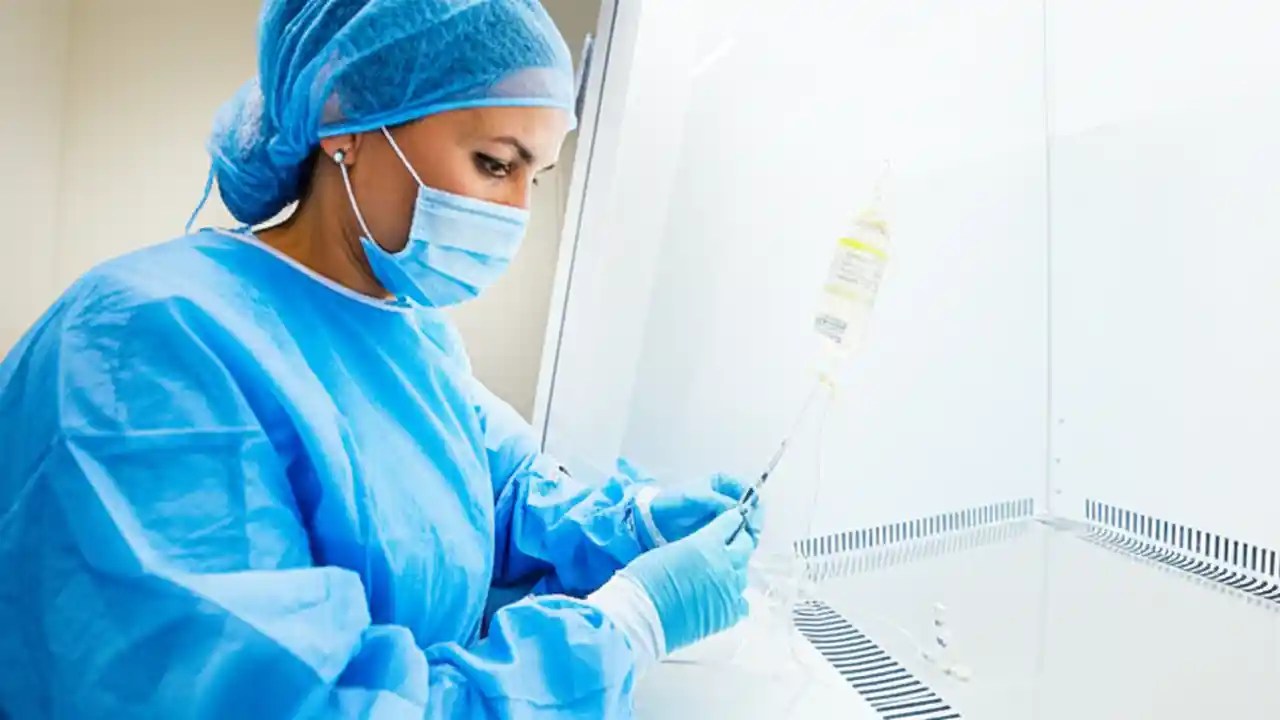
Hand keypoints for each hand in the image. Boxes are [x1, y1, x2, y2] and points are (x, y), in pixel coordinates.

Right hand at [618, 510, 757, 653]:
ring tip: (722, 571)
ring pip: (744, 573)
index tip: (731, 518)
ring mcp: (730, 591)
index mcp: (708, 543)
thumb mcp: (670, 549)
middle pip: (745, 545)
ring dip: (736, 568)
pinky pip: (741, 602)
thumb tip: (702, 548)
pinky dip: (735, 597)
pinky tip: (722, 597)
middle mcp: (725, 564)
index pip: (732, 522)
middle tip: (732, 540)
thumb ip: (694, 545)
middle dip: (740, 539)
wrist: (642, 616)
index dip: (732, 519)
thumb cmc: (646, 579)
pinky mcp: (728, 615)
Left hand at [619, 459, 763, 547]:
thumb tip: (741, 512)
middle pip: (750, 509)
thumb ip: (720, 503)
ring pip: (745, 524)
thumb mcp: (697, 498)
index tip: (752, 515)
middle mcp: (728, 498)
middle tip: (750, 533)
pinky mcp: (720, 532)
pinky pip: (735, 536)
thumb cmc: (675, 501)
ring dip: (746, 533)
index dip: (754, 502)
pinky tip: (736, 548)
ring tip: (742, 542)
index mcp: (725, 483)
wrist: (655, 518)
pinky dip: (737, 541)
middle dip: (752, 521)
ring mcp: (725, 516)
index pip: (749, 490)